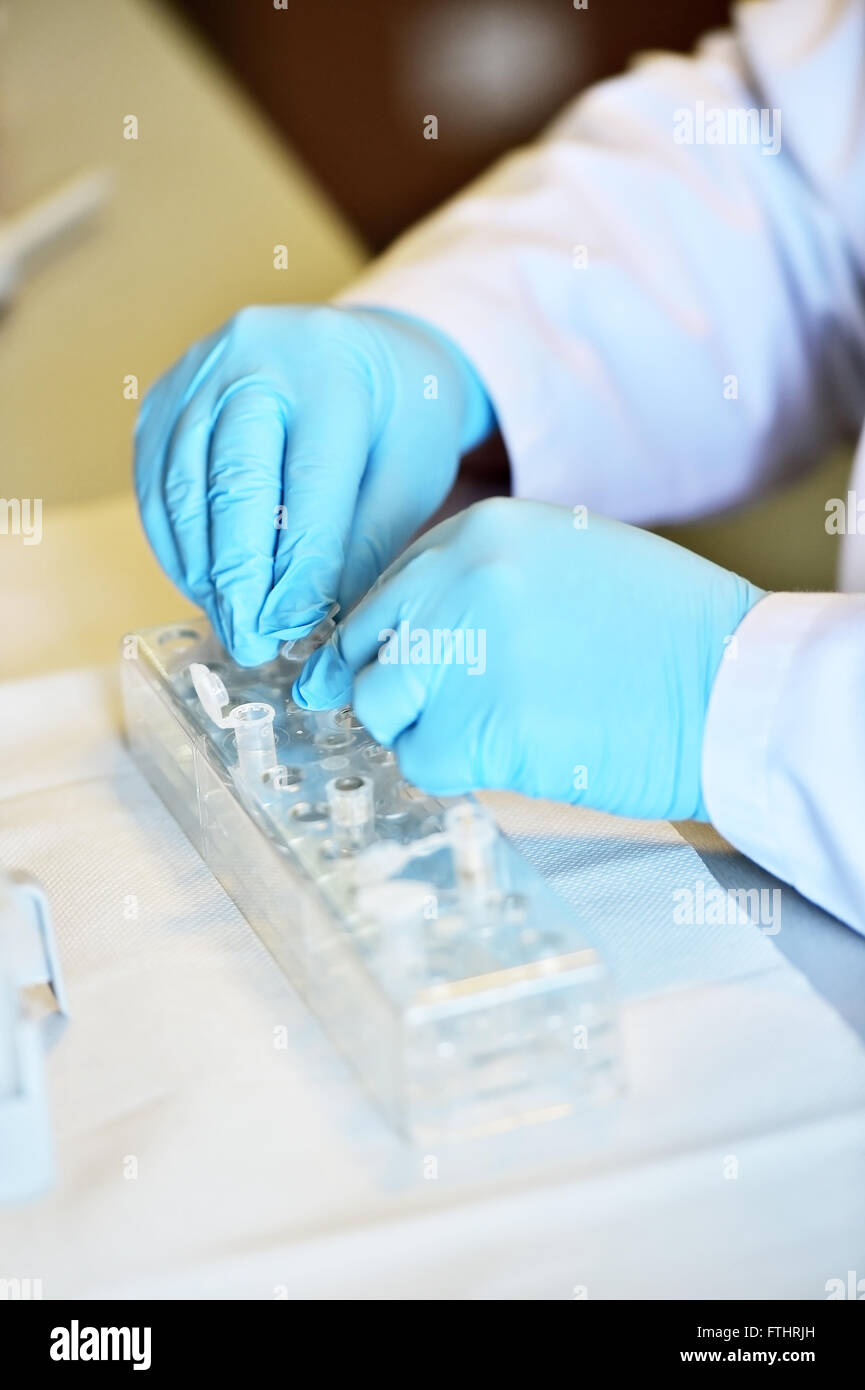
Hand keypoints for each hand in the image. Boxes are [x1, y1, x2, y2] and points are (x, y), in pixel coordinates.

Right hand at [134, 304, 491, 664]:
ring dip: (202, 567)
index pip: (309, 483)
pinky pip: (156, 483)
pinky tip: (203, 586)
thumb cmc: (398, 417)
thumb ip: (364, 543)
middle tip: (250, 644)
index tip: (293, 629)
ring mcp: (199, 373)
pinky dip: (176, 544)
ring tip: (230, 623)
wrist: (365, 350)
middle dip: (240, 576)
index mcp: (331, 370)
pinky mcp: (165, 398)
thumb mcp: (409, 474)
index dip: (298, 566)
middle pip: (233, 480)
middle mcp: (255, 357)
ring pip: (184, 486)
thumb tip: (312, 622)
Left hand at [293, 498, 765, 819]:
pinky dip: (454, 770)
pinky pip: (422, 760)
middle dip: (391, 683)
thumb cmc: (666, 629)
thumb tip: (411, 630)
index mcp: (480, 530)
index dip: (389, 639)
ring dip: (418, 727)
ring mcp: (464, 653)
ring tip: (483, 731)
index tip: (399, 668)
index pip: (386, 589)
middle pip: (365, 646)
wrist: (734, 684)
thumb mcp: (568, 557)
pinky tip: (511, 756)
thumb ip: (483, 580)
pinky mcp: (481, 728)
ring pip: (378, 705)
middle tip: (434, 710)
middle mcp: (458, 581)